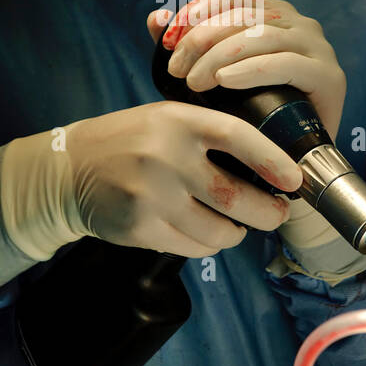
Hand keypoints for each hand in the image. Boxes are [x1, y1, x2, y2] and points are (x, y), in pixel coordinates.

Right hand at [67, 102, 301, 257]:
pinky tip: (201, 232)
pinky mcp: (141, 228)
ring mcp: (152, 196)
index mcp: (179, 121)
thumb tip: (269, 165)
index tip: (295, 180)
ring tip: (235, 227)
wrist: (70, 171)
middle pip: (235, 197)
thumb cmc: (131, 141)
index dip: (273, 161)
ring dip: (234, 233)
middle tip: (278, 214)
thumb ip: (208, 134)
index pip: (238, 137)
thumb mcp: (167, 119)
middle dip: (267, 212)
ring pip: (217, 232)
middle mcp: (167, 157)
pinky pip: (191, 247)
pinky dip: (205, 245)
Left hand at [146, 0, 346, 137]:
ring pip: (262, 35)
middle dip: (201, 39)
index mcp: (274, 13)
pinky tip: (226, 81)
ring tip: (194, 81)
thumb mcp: (211, 76)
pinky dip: (252, 69)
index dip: (195, 12)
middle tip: (176, 70)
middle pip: (243, 16)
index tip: (166, 41)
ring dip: (220, 56)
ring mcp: (317, 47)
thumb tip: (154, 18)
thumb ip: (184, 45)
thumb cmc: (249, 114)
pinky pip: (286, 64)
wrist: (289, 161)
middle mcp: (299, 23)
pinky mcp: (329, 76)